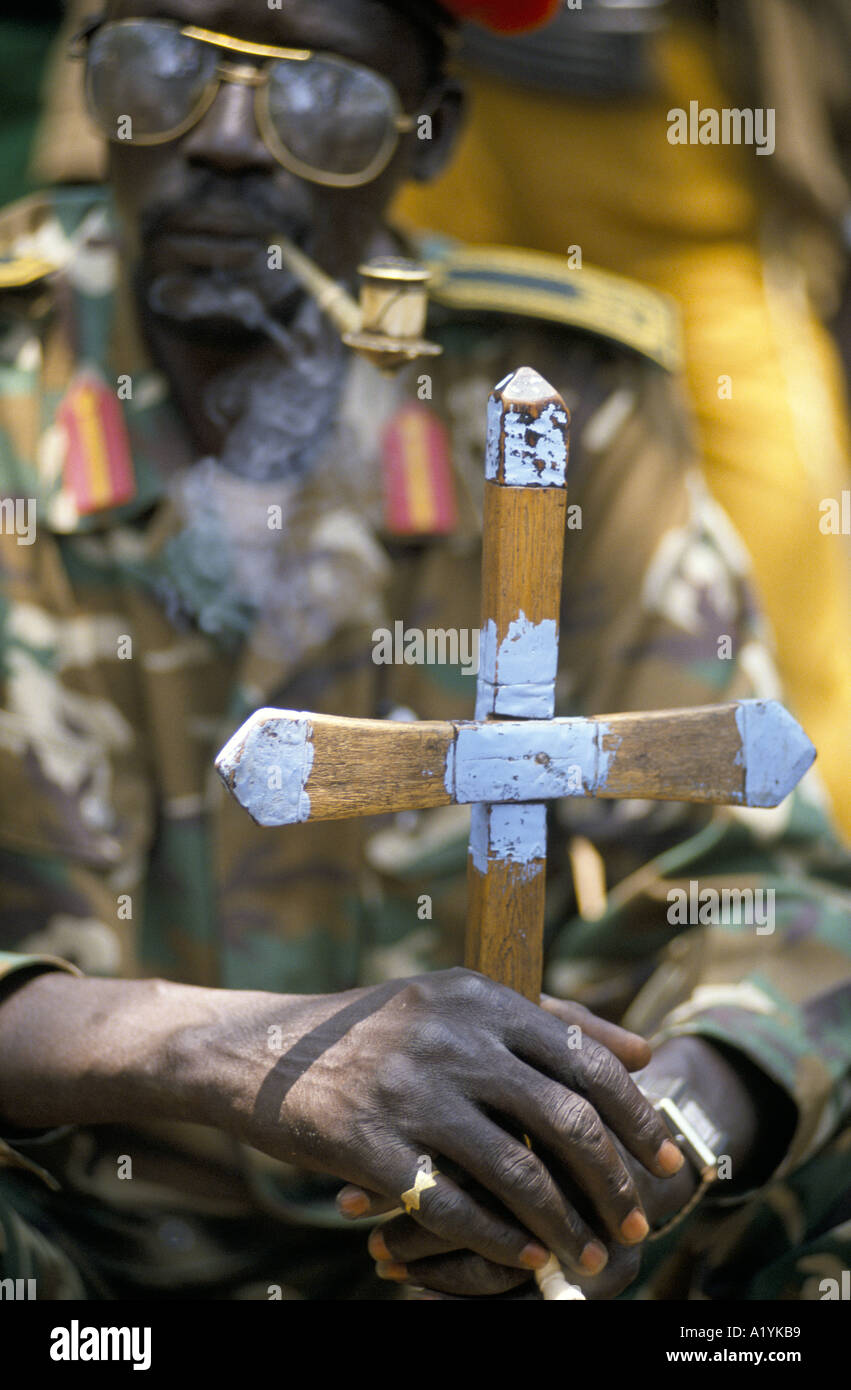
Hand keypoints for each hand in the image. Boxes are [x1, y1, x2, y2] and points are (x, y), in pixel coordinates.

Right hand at [350, 1032, 780, 1298]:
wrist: (259, 1051)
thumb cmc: (372, 1030)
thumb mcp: (454, 1001)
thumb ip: (548, 1018)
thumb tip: (642, 1052)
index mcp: (479, 996)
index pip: (585, 1057)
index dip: (637, 1114)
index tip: (669, 1159)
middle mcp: (452, 1036)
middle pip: (564, 1117)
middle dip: (614, 1180)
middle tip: (637, 1221)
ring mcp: (410, 1089)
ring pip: (517, 1170)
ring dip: (565, 1224)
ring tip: (589, 1257)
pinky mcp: (370, 1142)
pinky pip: (453, 1206)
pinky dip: (499, 1240)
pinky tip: (526, 1258)